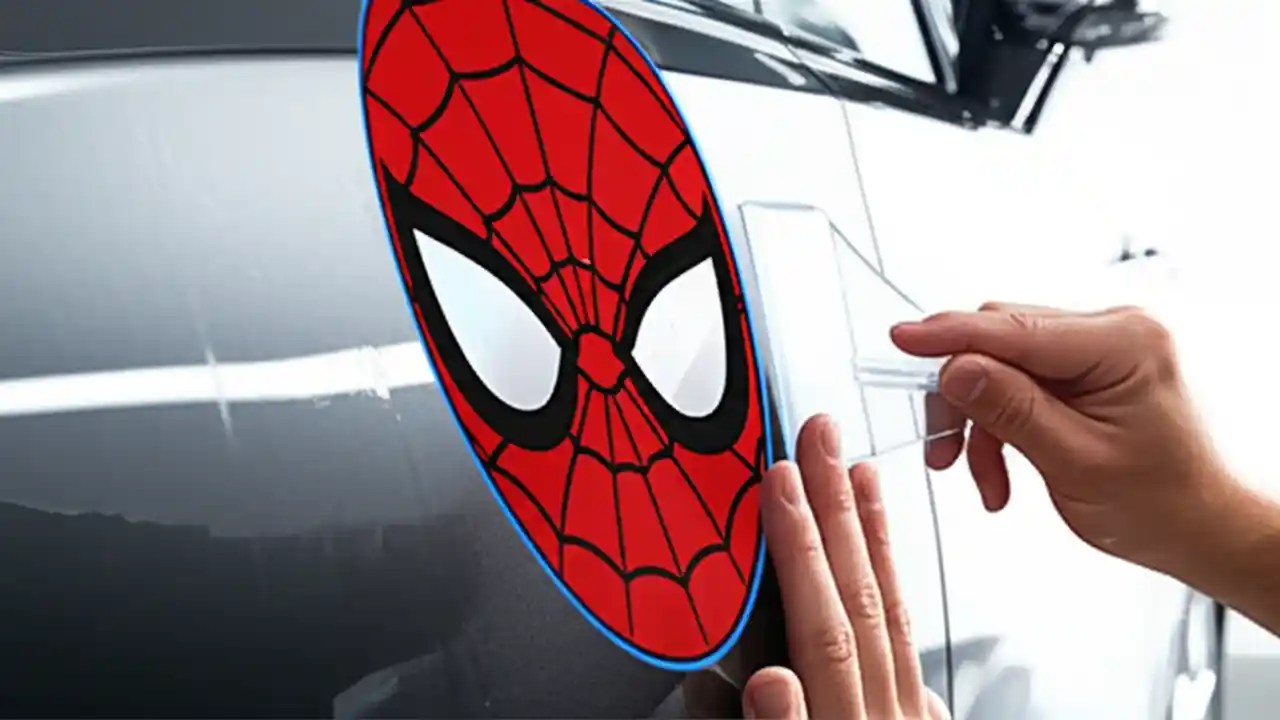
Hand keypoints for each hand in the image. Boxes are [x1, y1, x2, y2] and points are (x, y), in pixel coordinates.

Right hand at [743, 415, 948, 719]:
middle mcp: (886, 716)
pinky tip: (883, 562)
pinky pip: (909, 646)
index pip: (821, 621)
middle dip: (835, 510)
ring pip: (891, 615)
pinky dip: (892, 594)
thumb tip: (769, 680)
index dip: (797, 546)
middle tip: (821, 440)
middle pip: (859, 598)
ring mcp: (905, 719)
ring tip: (856, 472)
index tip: (781, 478)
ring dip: (870, 536)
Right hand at [891, 303, 1237, 576]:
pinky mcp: (1089, 368)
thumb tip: (955, 369)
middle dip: (964, 396)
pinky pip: (1022, 382)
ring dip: (981, 420)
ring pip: (1004, 364)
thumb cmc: (1163, 504)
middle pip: (1001, 341)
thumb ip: (1011, 410)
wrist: (1202, 528)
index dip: (950, 336)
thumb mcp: (1075, 463)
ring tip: (980, 475)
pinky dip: (1002, 424)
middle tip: (943, 449)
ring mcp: (1102, 348)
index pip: (1015, 328)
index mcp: (1124, 343)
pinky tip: (1002, 469)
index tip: (901, 340)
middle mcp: (1115, 332)